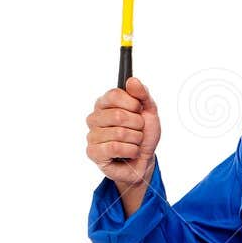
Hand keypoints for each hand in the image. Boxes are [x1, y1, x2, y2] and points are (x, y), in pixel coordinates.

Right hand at [85, 76, 160, 193]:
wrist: (144, 161)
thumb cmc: (143, 136)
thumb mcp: (149, 111)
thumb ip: (142, 94)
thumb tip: (132, 81)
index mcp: (104, 104)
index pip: (114, 94)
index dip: (132, 104)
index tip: (138, 110)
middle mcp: (95, 118)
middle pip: (118, 115)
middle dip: (137, 125)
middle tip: (138, 131)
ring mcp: (92, 135)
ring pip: (119, 133)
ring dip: (135, 140)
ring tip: (134, 143)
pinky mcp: (93, 152)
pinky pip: (114, 148)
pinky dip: (130, 151)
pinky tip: (130, 152)